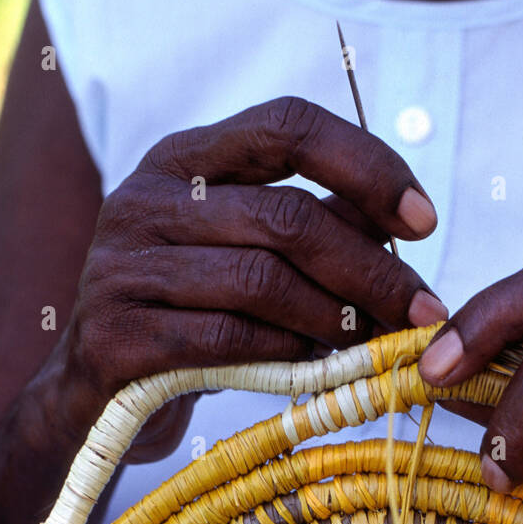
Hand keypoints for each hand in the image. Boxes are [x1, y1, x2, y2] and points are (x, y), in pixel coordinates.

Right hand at [41, 96, 446, 461]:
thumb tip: (409, 219)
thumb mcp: (251, 259)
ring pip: (259, 280)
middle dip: (371, 268)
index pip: (286, 125)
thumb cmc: (192, 319)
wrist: (97, 397)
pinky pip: (226, 339)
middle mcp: (145, 198)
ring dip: (337, 319)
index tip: (425, 220)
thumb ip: (321, 229)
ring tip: (379, 347)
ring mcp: (122, 265)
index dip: (366, 165)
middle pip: (285, 216)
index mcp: (183, 159)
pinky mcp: (116, 334)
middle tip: (423, 312)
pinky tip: (319, 369)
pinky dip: (287, 356)